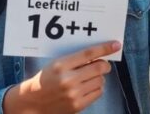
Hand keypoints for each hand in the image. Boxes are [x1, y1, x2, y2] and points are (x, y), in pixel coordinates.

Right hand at [3, 41, 120, 113]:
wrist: (34, 101)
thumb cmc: (47, 78)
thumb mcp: (57, 63)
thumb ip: (75, 59)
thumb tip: (99, 54)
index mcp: (61, 65)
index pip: (89, 53)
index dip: (104, 48)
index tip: (115, 45)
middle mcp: (68, 80)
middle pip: (99, 68)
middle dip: (105, 65)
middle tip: (103, 64)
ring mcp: (74, 94)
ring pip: (100, 80)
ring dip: (99, 77)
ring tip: (89, 77)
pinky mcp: (78, 105)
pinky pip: (98, 92)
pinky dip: (97, 87)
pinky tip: (88, 86)